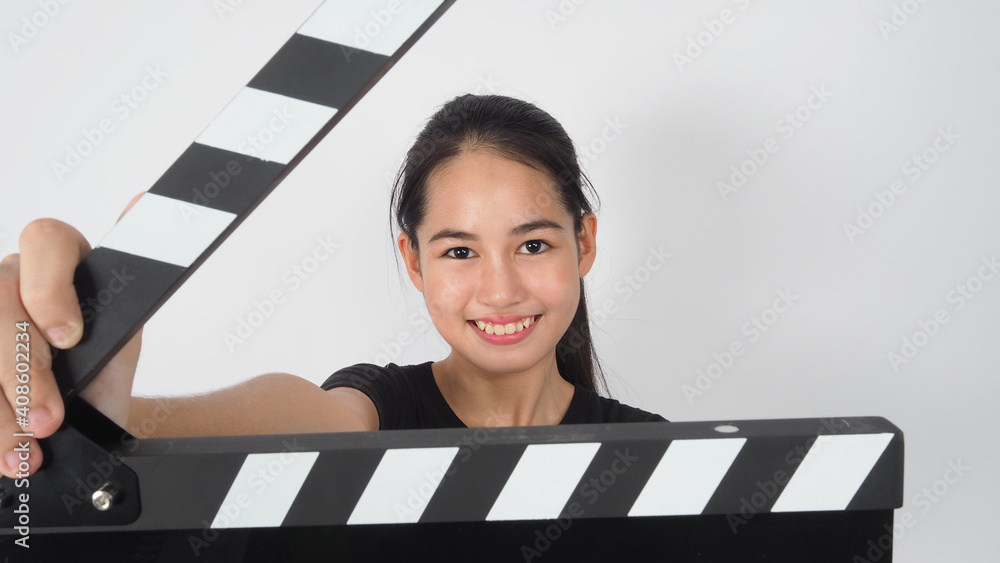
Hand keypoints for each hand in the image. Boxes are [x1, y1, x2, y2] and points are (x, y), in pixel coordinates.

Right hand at [0, 195, 143, 477]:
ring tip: (28, 447)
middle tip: (51, 418)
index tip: (72, 339)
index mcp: (56, 262)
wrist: (82, 429)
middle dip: (23, 370)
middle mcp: (9, 280)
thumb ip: (133, 279)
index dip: (51, 287)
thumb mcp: (122, 335)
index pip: (46, 240)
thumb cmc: (100, 374)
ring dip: (0, 408)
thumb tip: (143, 205)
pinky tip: (7, 452)